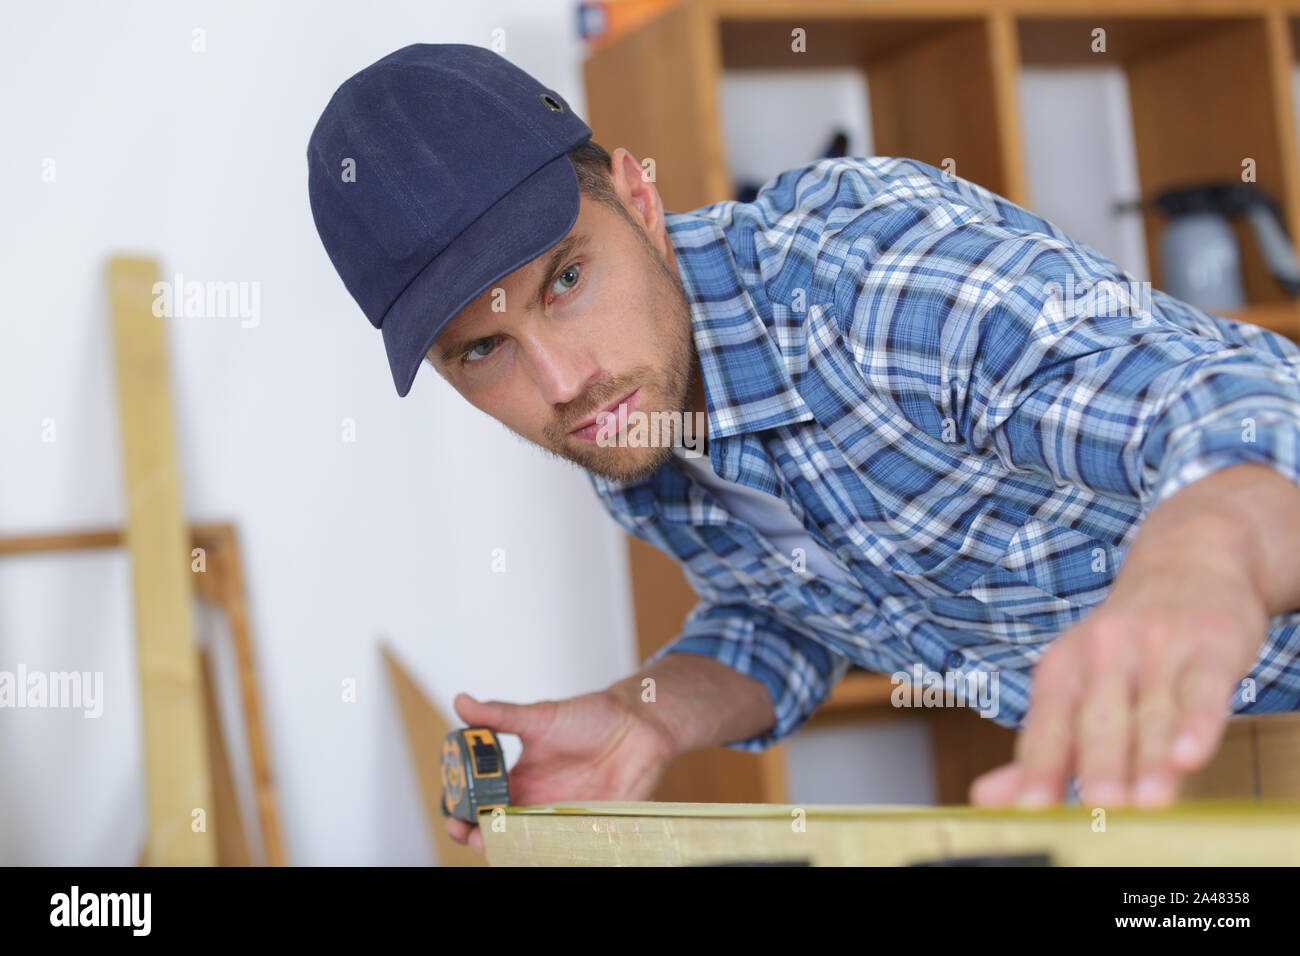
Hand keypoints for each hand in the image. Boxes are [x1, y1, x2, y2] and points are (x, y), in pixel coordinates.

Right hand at [444, 687, 677, 852]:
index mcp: (519, 781)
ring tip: (500, 843)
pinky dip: (552, 857)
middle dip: (477, 838)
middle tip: (470, 833)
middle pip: (498, 834)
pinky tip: (541, 853)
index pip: (480, 805)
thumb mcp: (540, 717)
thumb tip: (460, 702)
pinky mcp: (589, 830)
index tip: (453, 812)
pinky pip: (566, 853)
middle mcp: (536, 805)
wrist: (639, 724)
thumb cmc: (590, 718)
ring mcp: (561, 820)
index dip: (462, 813)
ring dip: (509, 850)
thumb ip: (500, 716)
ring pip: (527, 847)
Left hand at [970, 559, 1266, 808]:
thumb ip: (1041, 749)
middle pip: (1098, 721)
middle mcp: (1101, 654)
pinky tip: (1191, 754)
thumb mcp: (1076, 684)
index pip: (1046, 729)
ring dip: (1151, 758)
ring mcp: (1157, 646)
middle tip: (1099, 808)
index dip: (1039, 770)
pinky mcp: (1210, 645)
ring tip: (1148, 802)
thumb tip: (985, 801)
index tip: (1031, 810)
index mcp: (1060, 670)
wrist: (1184, 562)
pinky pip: (1203, 689)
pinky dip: (1197, 723)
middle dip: (1098, 766)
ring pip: (1153, 711)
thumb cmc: (1123, 645)